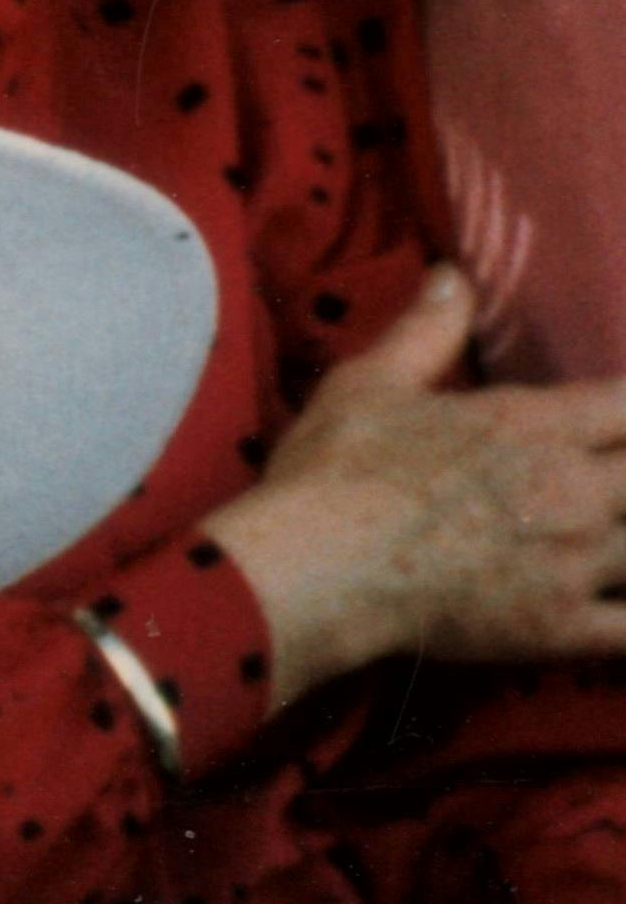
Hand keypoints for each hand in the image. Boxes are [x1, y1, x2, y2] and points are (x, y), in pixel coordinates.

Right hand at [205, 267, 625, 699]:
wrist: (309, 570)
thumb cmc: (334, 472)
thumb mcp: (369, 384)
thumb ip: (427, 331)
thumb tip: (454, 274)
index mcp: (538, 425)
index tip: (623, 418)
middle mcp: (577, 490)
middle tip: (620, 482)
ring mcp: (577, 563)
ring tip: (622, 535)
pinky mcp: (560, 628)